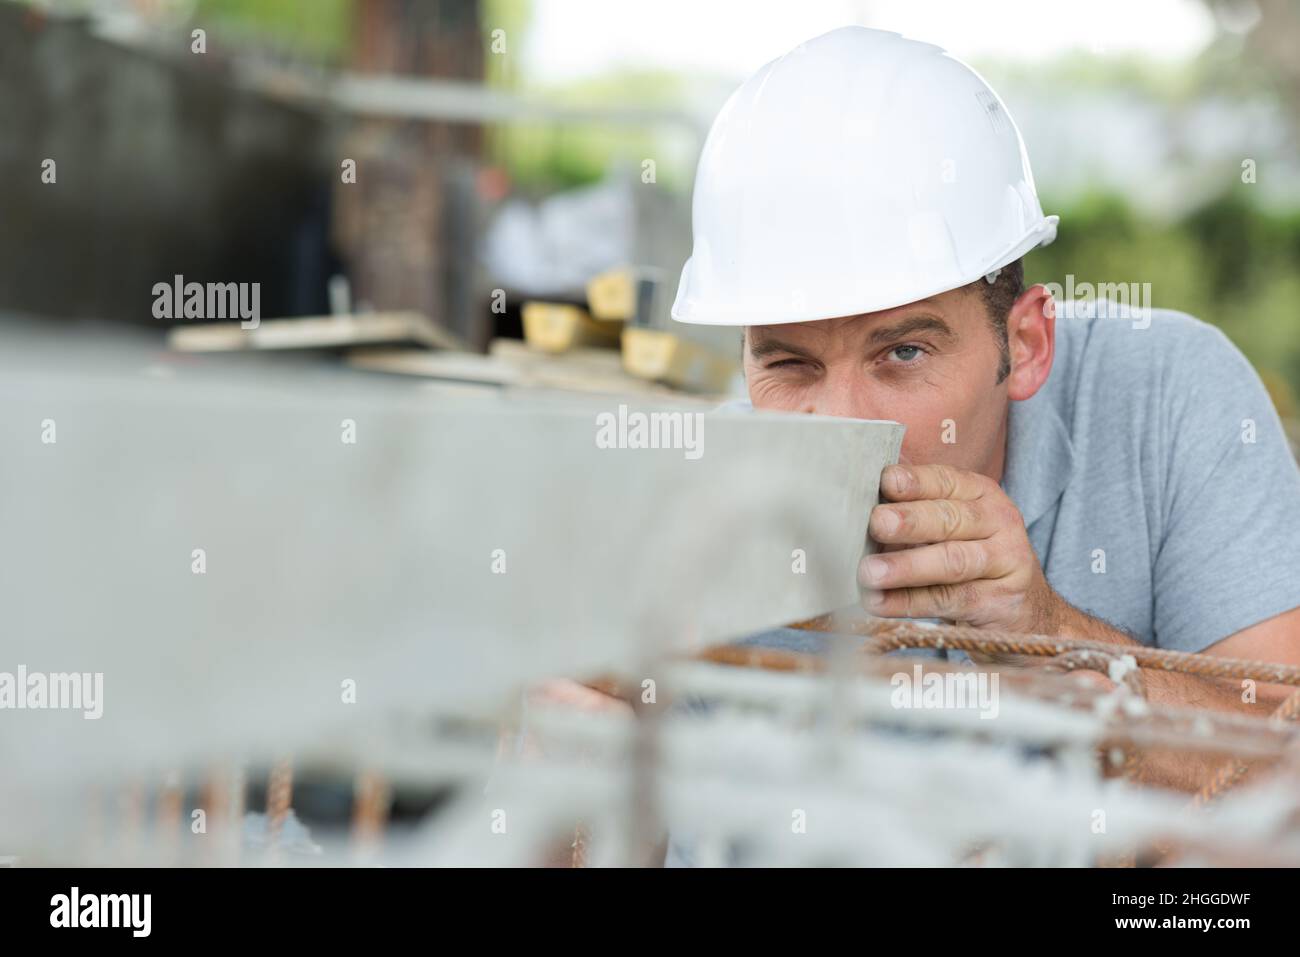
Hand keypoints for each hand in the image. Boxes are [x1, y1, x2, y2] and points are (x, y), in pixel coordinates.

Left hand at [858, 463, 1065, 634]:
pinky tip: (879, 603)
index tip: (885, 481)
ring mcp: (1006, 562)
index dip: (916, 481)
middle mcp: (999, 522)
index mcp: (981, 495)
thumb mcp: (953, 529)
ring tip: (869, 572)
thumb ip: (914, 514)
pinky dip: (910, 602)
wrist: (1028, 614)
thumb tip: (853, 506)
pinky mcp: (1001, 601)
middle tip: (876, 524)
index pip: (946, 481)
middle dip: (910, 521)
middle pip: (950, 519)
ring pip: (951, 561)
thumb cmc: (972, 561)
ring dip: (905, 567)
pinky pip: (950, 600)